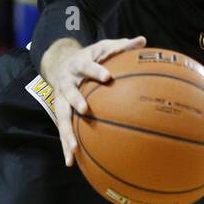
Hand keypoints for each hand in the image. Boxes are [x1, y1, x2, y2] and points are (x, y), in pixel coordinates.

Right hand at [41, 35, 144, 165]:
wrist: (60, 62)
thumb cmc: (90, 57)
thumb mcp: (103, 47)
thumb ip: (122, 45)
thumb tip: (143, 40)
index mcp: (79, 65)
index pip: (88, 66)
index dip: (96, 71)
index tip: (107, 77)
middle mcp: (67, 82)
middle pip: (69, 92)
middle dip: (76, 100)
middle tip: (85, 110)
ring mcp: (60, 98)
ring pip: (61, 116)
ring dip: (66, 133)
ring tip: (73, 149)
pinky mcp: (60, 111)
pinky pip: (63, 130)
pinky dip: (66, 146)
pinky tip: (71, 163)